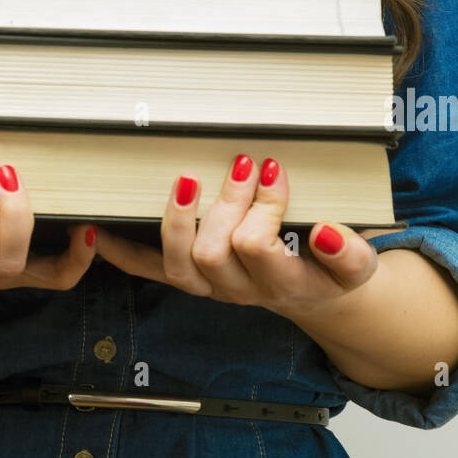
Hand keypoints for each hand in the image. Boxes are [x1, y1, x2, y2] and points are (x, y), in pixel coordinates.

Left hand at [89, 153, 380, 318]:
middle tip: (242, 164)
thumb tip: (327, 231)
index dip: (262, 206)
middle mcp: (241, 292)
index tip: (274, 170)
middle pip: (213, 251)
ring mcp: (210, 287)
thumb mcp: (356, 265)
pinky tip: (100, 229)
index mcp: (283, 285)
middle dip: (225, 202)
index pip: (258, 246)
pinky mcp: (190, 278)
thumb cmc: (331, 267)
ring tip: (189, 179)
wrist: (316, 293)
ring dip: (177, 217)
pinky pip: (148, 270)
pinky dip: (122, 251)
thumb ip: (349, 252)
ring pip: (177, 263)